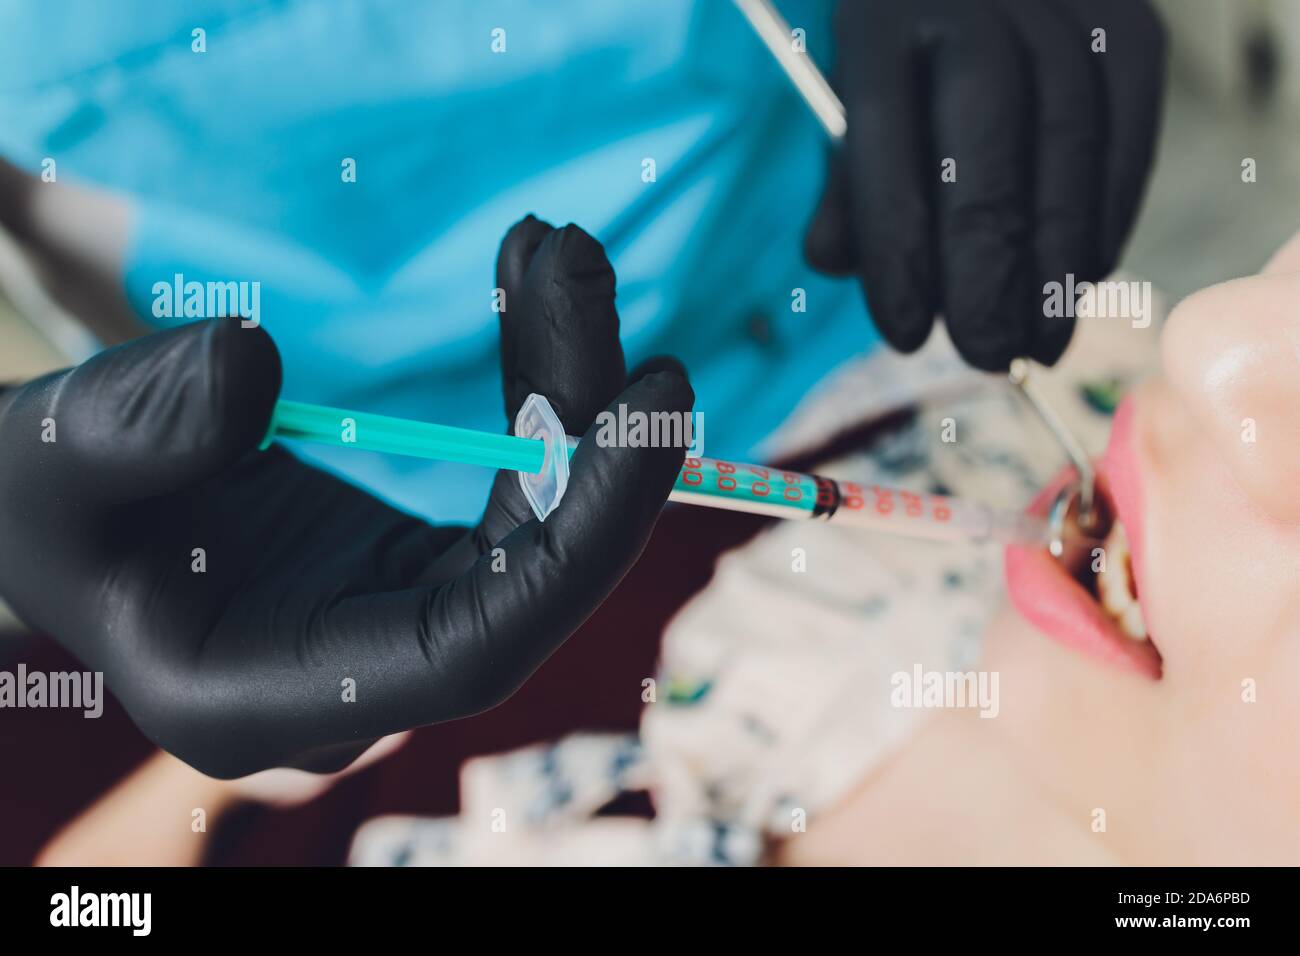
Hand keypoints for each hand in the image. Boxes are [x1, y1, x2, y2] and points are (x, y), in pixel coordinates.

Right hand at [0, 218, 692, 777]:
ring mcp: (403, 618)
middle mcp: (364, 673)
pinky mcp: (422, 565)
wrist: (61, 510)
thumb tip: (255, 362)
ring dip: (564, 382)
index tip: (647, 408)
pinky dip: (533, 388)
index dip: (579, 539)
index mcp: (272, 693)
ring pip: (536, 518)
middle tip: (581, 270)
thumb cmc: (39, 503)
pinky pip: (515, 484)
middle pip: (530, 566)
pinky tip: (530, 290)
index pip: (478, 649)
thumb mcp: (45, 462)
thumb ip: (129, 428)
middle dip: (579, 418)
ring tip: (555, 254)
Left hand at [806, 0, 1165, 370]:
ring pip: (1070, 131)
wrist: (983, 1)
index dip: (896, 242)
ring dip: (1058, 255)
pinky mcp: (1128, 22)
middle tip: (986, 352)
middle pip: (986, 130)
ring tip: (1040, 338)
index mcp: (877, 15)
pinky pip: (1128, 126)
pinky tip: (1083, 279)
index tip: (905, 333)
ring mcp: (1058, 0)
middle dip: (987, 260)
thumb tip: (832, 260)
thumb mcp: (851, 117)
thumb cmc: (903, 76)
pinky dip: (1110, 213)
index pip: (880, 131)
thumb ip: (845, 186)